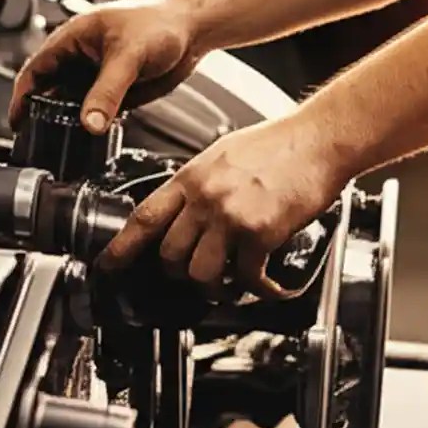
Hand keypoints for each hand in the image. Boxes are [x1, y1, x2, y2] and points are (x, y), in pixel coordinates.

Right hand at [8, 0, 200, 133]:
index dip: (22, 96)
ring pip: (73, 103)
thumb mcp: (128, 57)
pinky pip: (96, 111)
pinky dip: (91, 125)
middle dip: (42, 114)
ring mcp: (98, 75)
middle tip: (37, 140)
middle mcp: (81, 58)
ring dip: (68, 122)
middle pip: (50, 90)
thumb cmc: (161, 23)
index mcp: (73, 39)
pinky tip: (90, 138)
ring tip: (62, 144)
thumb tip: (89, 122)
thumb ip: (107, 92)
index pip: (36, 70)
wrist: (193, 29)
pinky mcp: (116, 90)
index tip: (16, 121)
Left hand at [97, 117, 344, 298]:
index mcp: (190, 177)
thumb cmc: (279, 144)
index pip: (144, 217)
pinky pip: (247, 277)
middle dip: (179, 274)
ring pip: (201, 274)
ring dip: (213, 289)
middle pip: (169, 255)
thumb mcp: (222, 155)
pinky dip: (259, 289)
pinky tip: (269, 287)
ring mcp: (231, 216)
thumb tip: (185, 209)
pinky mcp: (260, 232)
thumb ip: (199, 184)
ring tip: (228, 287)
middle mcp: (205, 197)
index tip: (107, 266)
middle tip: (195, 277)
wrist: (320, 139)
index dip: (121, 247)